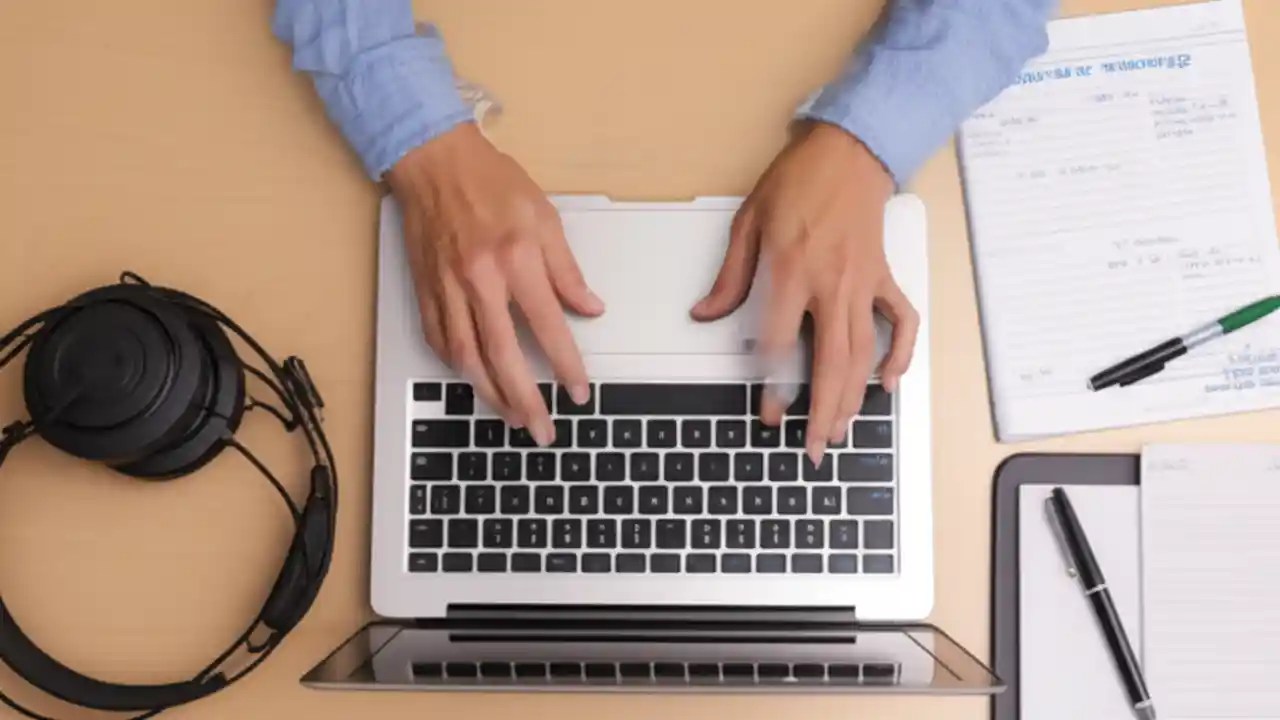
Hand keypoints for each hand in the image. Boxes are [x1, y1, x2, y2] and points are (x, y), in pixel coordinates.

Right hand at [387, 123, 603, 445]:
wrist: (434, 161)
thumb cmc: (491, 182)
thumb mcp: (545, 217)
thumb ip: (567, 270)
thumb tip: (589, 308)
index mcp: (515, 258)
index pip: (547, 325)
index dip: (565, 364)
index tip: (578, 391)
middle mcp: (479, 279)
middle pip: (502, 356)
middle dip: (525, 400)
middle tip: (541, 428)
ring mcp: (447, 288)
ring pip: (466, 357)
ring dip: (490, 394)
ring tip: (511, 416)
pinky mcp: (425, 290)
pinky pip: (440, 340)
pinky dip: (458, 367)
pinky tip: (475, 381)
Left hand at [691, 121, 918, 463]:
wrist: (849, 152)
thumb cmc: (798, 182)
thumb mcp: (748, 222)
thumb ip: (730, 276)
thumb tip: (706, 314)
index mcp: (791, 269)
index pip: (779, 340)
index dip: (773, 382)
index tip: (768, 410)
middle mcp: (830, 283)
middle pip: (829, 360)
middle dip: (822, 410)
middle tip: (813, 446)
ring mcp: (861, 283)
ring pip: (861, 352)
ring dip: (853, 397)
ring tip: (842, 431)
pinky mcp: (882, 278)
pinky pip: (899, 322)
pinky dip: (898, 354)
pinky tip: (888, 382)